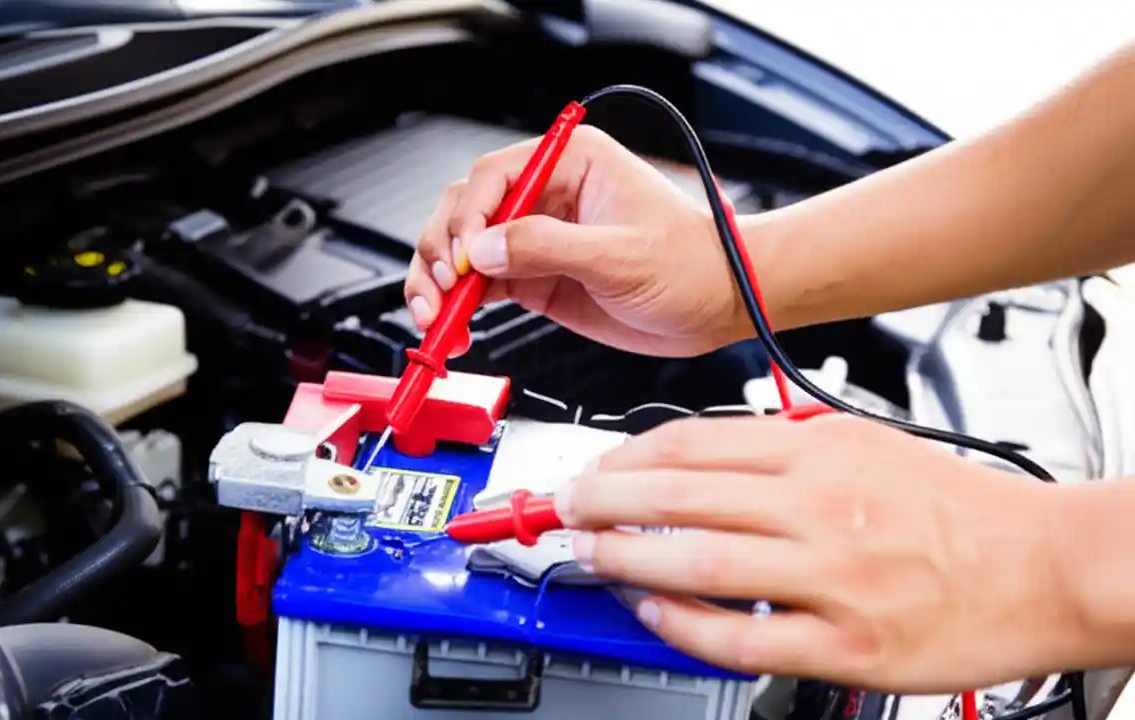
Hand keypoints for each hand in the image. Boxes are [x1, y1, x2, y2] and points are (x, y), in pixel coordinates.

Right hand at [404, 125, 747, 357]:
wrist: (719, 306)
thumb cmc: (694, 264)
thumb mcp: (622, 254)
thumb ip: (548, 248)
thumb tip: (482, 250)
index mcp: (571, 163)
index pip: (495, 176)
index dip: (469, 217)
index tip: (462, 258)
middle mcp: (545, 196)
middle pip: (466, 211)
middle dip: (441, 251)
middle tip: (441, 292)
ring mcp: (535, 239)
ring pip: (463, 251)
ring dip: (439, 283)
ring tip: (436, 319)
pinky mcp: (533, 278)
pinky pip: (480, 286)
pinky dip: (458, 308)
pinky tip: (453, 328)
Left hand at [553, 413, 1081, 691]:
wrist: (1046, 563)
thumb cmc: (956, 506)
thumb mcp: (866, 444)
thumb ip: (783, 448)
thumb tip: (695, 460)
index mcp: (820, 452)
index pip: (693, 444)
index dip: (624, 457)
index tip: (592, 468)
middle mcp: (819, 507)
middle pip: (680, 497)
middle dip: (604, 502)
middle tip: (566, 510)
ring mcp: (832, 578)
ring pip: (698, 562)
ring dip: (627, 558)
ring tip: (591, 556)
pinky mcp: (846, 643)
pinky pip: (741, 636)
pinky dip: (682, 624)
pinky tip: (652, 613)